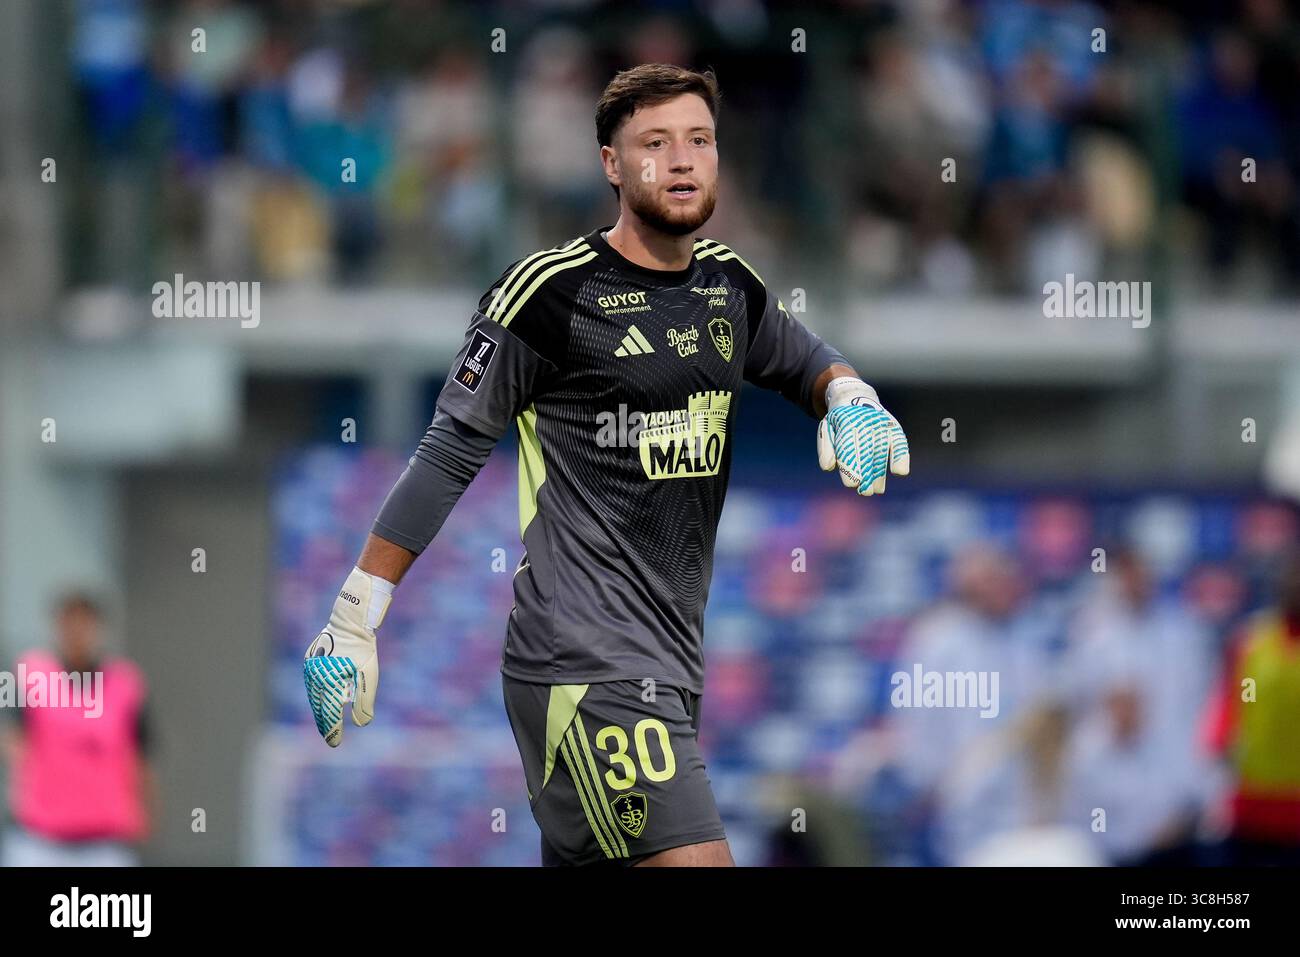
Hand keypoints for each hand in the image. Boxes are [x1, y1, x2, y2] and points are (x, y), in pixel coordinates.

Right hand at [303, 566, 392, 746]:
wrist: (349, 621)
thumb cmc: (363, 649)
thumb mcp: (369, 676)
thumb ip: (364, 701)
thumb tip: (361, 724)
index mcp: (330, 684)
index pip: (330, 715)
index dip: (333, 731)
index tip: (335, 744)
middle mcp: (316, 679)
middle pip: (319, 709)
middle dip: (325, 725)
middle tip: (330, 739)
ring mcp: (310, 671)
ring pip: (314, 697)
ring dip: (320, 711)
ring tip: (326, 725)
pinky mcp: (309, 663)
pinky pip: (312, 685)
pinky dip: (317, 696)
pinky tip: (322, 703)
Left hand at [817, 377, 909, 495]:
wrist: (855, 397)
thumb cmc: (839, 420)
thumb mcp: (827, 429)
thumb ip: (826, 448)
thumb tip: (829, 468)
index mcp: (846, 421)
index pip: (848, 447)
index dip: (850, 466)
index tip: (851, 484)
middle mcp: (865, 422)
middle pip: (866, 452)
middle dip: (866, 474)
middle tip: (864, 492)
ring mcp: (881, 424)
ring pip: (881, 451)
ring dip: (881, 472)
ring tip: (877, 490)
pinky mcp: (893, 426)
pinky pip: (899, 442)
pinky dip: (901, 456)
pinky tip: (899, 472)